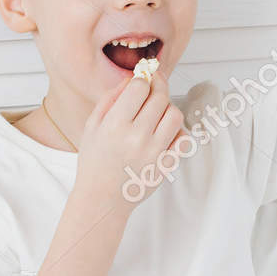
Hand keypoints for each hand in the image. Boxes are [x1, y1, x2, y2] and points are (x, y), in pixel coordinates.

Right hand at [75, 69, 186, 208]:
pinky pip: (183, 139)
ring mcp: (154, 152)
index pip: (140, 86)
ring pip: (175, 114)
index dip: (144, 77)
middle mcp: (136, 137)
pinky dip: (177, 131)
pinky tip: (165, 132)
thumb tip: (132, 78)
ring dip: (168, 108)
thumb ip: (111, 98)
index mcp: (115, 125)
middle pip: (160, 97)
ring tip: (157, 113)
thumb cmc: (95, 162)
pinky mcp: (166, 165)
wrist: (101, 199)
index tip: (144, 76)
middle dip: (158, 86)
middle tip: (154, 87)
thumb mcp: (92, 126)